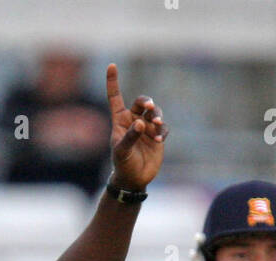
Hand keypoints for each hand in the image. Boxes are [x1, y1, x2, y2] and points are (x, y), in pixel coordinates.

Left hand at [105, 63, 166, 191]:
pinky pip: (163, 127)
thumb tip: (141, 122)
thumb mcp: (122, 151)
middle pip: (142, 101)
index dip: (113, 82)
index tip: (111, 65)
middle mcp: (133, 120)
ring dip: (158, 117)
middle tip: (150, 107)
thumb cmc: (123, 164)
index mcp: (120, 120)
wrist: (134, 179)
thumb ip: (130, 136)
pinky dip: (163, 130)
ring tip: (157, 126)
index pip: (115, 97)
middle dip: (147, 102)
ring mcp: (147, 127)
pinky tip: (159, 139)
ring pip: (155, 113)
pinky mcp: (157, 135)